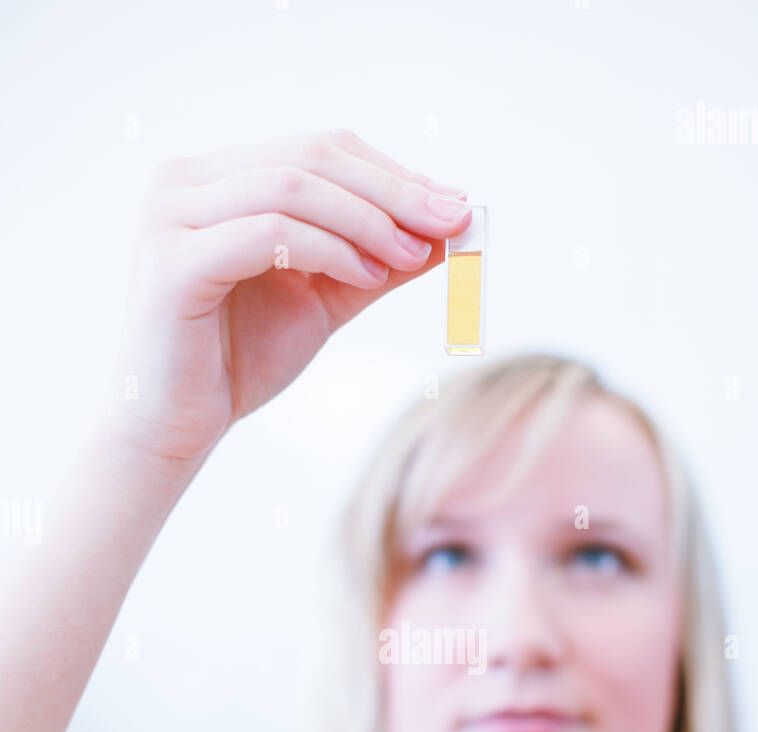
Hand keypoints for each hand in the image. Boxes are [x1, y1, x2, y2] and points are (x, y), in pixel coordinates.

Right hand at [99, 129, 471, 466]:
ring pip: (292, 189)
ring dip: (367, 221)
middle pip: (311, 157)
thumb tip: (450, 228)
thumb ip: (376, 260)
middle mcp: (185, 181)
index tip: (455, 208)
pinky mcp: (171, 260)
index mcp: (218, 178)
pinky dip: (329, 250)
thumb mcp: (323, 300)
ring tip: (414, 256)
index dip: (393, 174)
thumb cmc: (239, 360)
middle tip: (452, 221)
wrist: (176, 425)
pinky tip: (368, 276)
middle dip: (392, 190)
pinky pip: (269, 234)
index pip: (320, 150)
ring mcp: (171, 214)